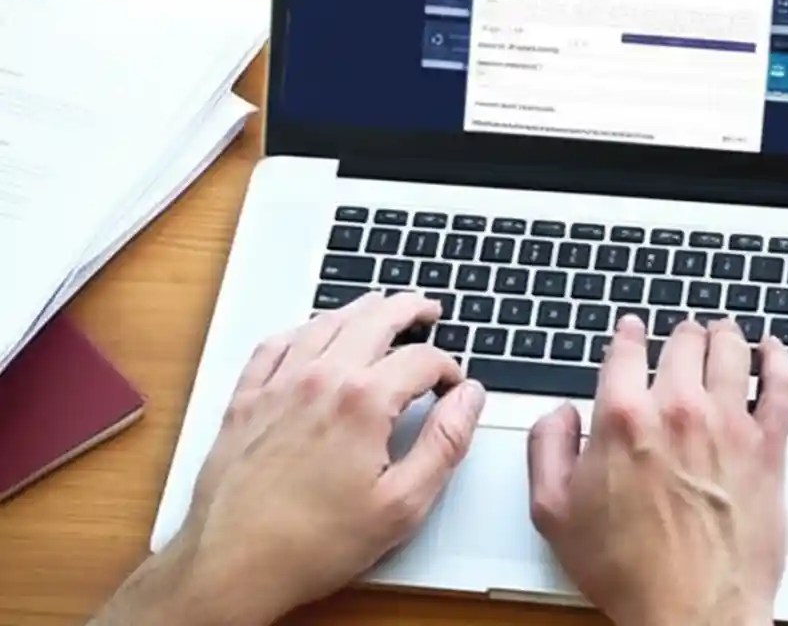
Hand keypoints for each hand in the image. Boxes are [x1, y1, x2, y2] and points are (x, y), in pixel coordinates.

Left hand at [92, 293, 485, 625]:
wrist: (232, 565)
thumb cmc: (313, 544)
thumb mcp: (402, 504)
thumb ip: (445, 442)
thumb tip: (468, 399)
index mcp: (363, 401)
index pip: (422, 359)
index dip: (448, 367)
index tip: (453, 387)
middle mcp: (320, 380)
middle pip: (375, 319)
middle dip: (409, 310)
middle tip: (427, 310)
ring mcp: (278, 385)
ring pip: (325, 323)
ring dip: (360, 310)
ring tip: (380, 308)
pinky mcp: (246, 400)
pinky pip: (275, 344)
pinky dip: (302, 329)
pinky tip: (311, 332)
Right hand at [527, 316, 787, 625]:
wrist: (692, 611)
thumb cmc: (629, 571)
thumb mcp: (553, 513)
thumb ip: (546, 449)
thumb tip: (559, 415)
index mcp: (623, 417)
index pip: (625, 349)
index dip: (627, 335)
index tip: (631, 332)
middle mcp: (678, 409)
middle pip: (682, 341)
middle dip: (677, 336)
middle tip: (679, 338)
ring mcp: (728, 424)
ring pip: (731, 350)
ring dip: (722, 335)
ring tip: (721, 333)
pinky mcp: (767, 447)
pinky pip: (781, 384)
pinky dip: (778, 359)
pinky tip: (772, 351)